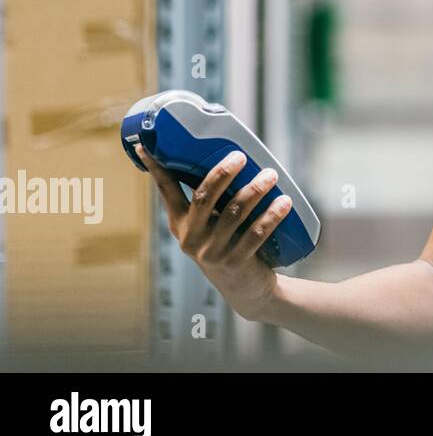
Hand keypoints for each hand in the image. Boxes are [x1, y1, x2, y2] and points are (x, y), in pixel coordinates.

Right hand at [137, 143, 290, 321]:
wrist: (246, 290)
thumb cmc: (229, 244)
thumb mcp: (211, 225)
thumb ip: (212, 200)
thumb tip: (227, 155)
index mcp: (180, 223)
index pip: (167, 190)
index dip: (157, 168)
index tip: (145, 146)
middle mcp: (191, 237)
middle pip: (204, 198)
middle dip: (222, 173)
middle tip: (240, 156)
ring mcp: (212, 252)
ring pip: (234, 213)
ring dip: (254, 190)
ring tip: (271, 175)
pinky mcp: (235, 263)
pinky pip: (256, 234)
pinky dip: (272, 216)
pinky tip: (284, 202)